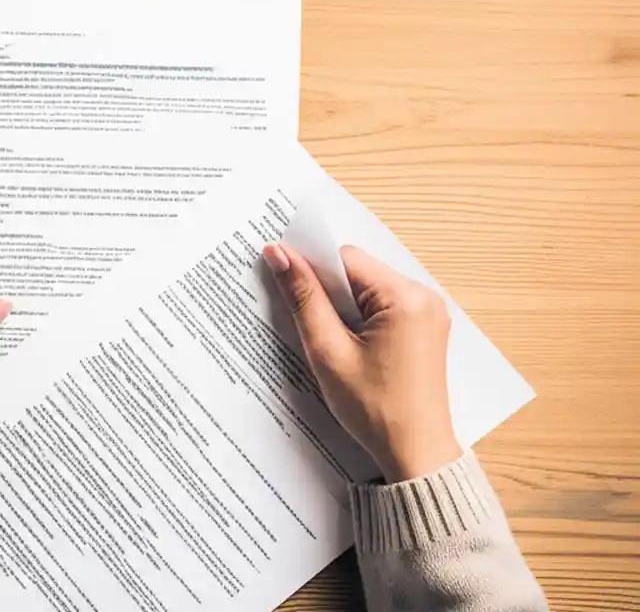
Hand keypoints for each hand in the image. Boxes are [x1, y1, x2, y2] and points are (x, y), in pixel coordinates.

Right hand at [263, 243, 460, 481]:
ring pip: (368, 289)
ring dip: (342, 306)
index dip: (312, 269)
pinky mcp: (424, 328)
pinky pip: (383, 306)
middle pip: (358, 271)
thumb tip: (279, 254)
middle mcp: (424, 296)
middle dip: (328, 291)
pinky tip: (349, 346)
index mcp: (406, 297)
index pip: (345, 258)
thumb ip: (304, 298)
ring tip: (332, 342)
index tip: (286, 286)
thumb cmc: (375, 409)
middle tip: (311, 326)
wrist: (416, 453)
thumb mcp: (328, 351)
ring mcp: (428, 313)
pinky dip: (359, 318)